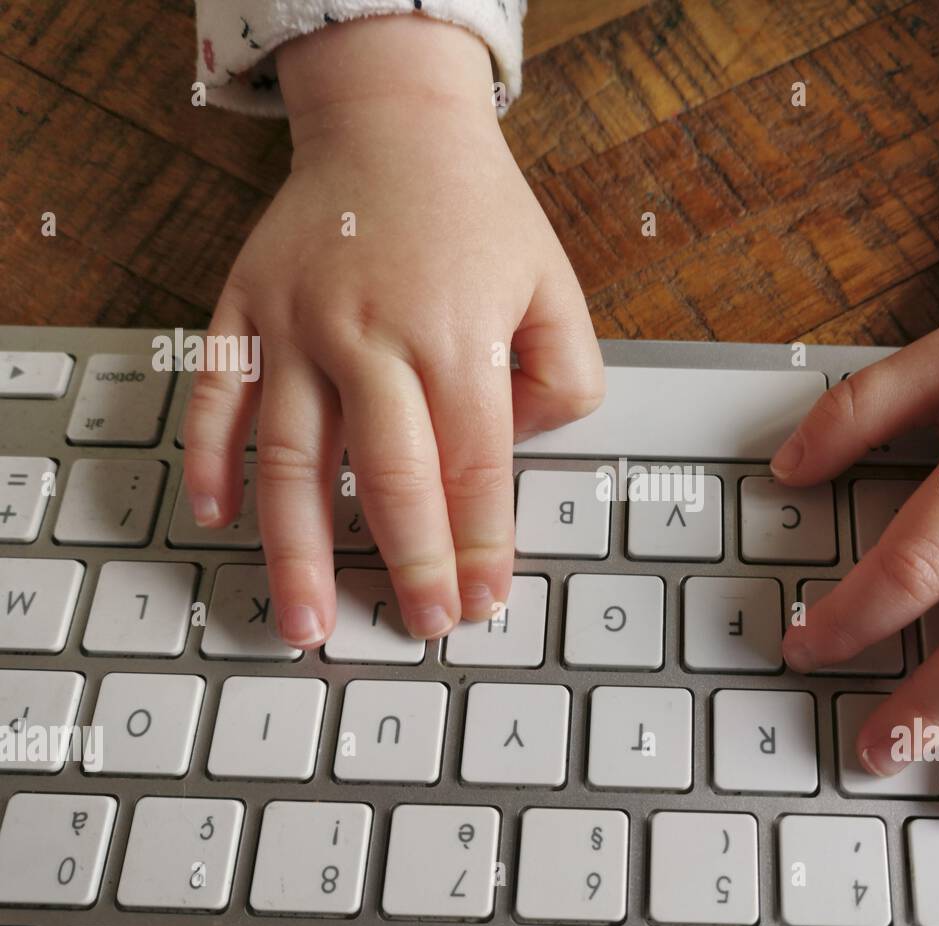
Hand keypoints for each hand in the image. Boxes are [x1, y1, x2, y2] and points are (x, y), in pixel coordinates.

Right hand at [182, 16, 602, 647]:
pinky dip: (211, 459)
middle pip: (389, 478)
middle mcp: (372, 336)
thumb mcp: (556, 287)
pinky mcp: (245, 308)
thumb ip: (564, 380)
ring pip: (292, 457)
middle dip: (405, 565)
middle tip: (413, 627)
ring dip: (296, 547)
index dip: (479, 544)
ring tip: (303, 618)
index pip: (473, 469)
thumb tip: (518, 455)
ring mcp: (298, 323)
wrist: (392, 122)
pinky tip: (216, 516)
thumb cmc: (478, 214)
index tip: (481, 601)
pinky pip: (218, 395)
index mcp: (457, 337)